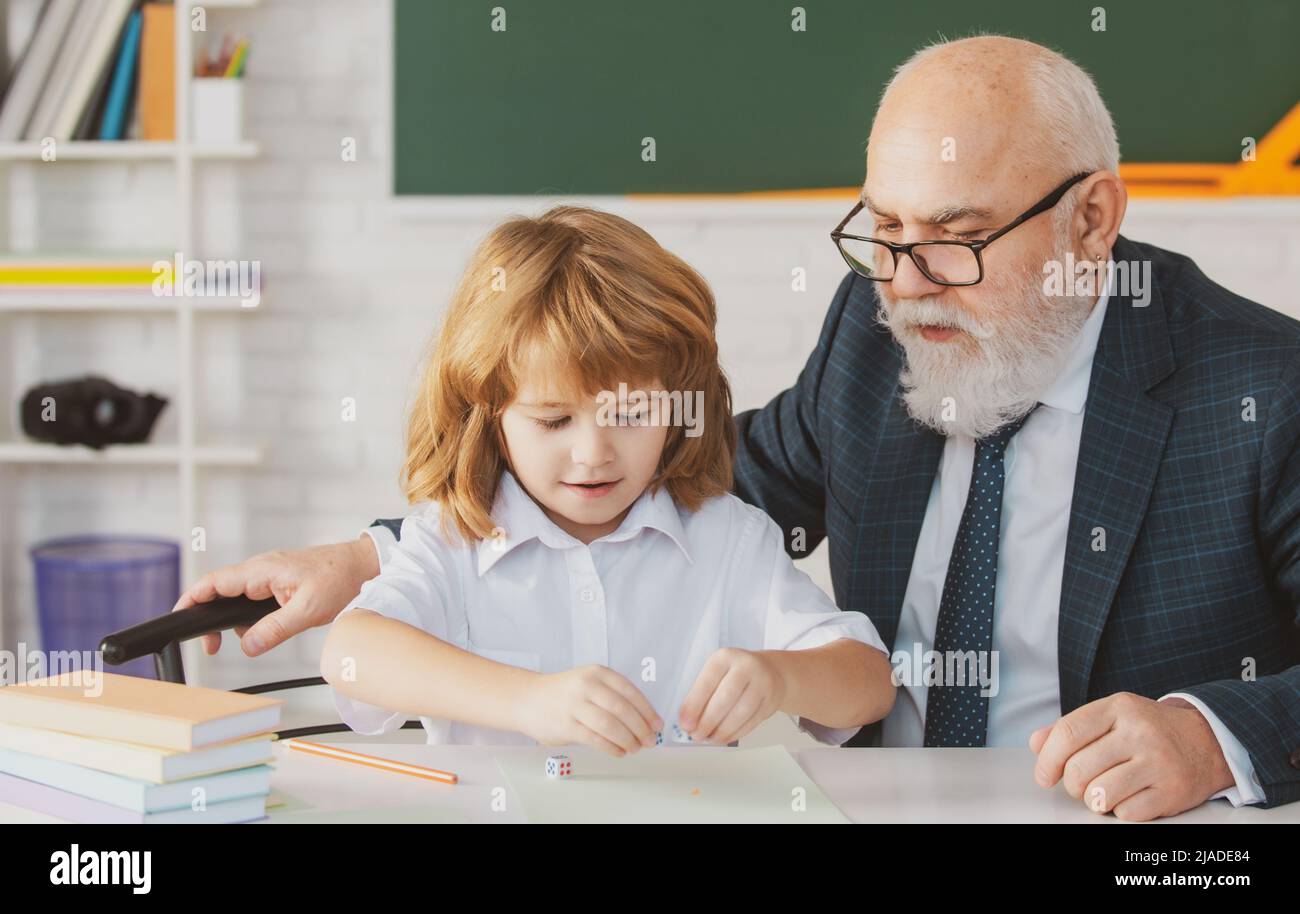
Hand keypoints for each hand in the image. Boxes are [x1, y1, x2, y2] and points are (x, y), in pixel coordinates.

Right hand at [171, 536, 379, 656]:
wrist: (364, 564)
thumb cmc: (340, 579)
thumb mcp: (308, 610)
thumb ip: (275, 629)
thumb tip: (247, 646)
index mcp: (261, 570)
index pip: (213, 582)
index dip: (190, 599)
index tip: (176, 618)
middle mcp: (261, 569)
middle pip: (220, 592)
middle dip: (212, 619)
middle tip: (213, 647)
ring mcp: (270, 574)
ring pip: (239, 597)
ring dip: (238, 620)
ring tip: (253, 639)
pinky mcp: (280, 581)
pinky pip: (256, 598)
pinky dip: (254, 615)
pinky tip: (269, 629)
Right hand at [513, 665, 661, 756]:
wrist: (528, 699)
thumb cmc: (565, 693)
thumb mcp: (590, 682)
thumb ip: (613, 696)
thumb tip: (645, 720)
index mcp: (597, 673)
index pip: (630, 692)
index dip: (648, 711)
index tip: (657, 726)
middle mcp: (586, 685)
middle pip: (622, 710)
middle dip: (641, 728)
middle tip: (650, 741)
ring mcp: (574, 705)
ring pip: (610, 726)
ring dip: (627, 740)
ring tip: (635, 748)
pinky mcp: (565, 725)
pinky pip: (595, 739)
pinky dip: (612, 748)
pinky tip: (619, 752)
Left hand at [678, 648, 785, 743]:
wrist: (770, 670)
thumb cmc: (735, 673)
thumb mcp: (717, 672)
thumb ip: (701, 693)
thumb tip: (688, 720)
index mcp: (725, 657)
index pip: (707, 682)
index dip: (694, 705)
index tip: (685, 723)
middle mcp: (746, 667)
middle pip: (725, 698)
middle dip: (708, 721)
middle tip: (696, 735)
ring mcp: (762, 684)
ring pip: (740, 713)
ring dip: (722, 731)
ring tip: (709, 738)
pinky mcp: (771, 701)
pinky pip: (751, 722)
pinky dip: (735, 734)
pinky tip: (724, 737)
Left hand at [1029, 692, 1235, 820]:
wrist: (1208, 742)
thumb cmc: (1149, 730)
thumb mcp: (1111, 716)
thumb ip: (1072, 727)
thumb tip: (1036, 744)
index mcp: (1118, 708)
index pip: (1068, 733)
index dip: (1047, 759)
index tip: (1043, 776)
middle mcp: (1139, 732)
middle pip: (1079, 768)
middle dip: (1072, 784)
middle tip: (1080, 784)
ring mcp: (1158, 762)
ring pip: (1100, 793)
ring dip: (1094, 799)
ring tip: (1104, 790)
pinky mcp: (1172, 791)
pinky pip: (1126, 813)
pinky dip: (1120, 811)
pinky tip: (1129, 796)